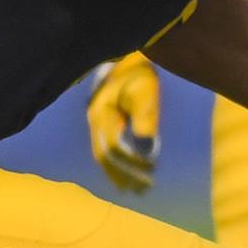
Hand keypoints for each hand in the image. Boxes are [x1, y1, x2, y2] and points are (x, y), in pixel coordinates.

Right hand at [87, 53, 160, 192]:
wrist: (130, 57)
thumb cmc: (140, 74)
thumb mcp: (146, 94)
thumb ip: (145, 121)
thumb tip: (146, 152)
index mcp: (102, 112)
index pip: (115, 147)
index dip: (133, 162)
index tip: (152, 169)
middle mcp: (95, 120)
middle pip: (105, 155)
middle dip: (123, 175)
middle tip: (143, 190)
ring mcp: (96, 121)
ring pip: (102, 155)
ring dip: (118, 173)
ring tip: (133, 190)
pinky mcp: (103, 121)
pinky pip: (105, 148)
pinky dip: (116, 164)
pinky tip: (127, 173)